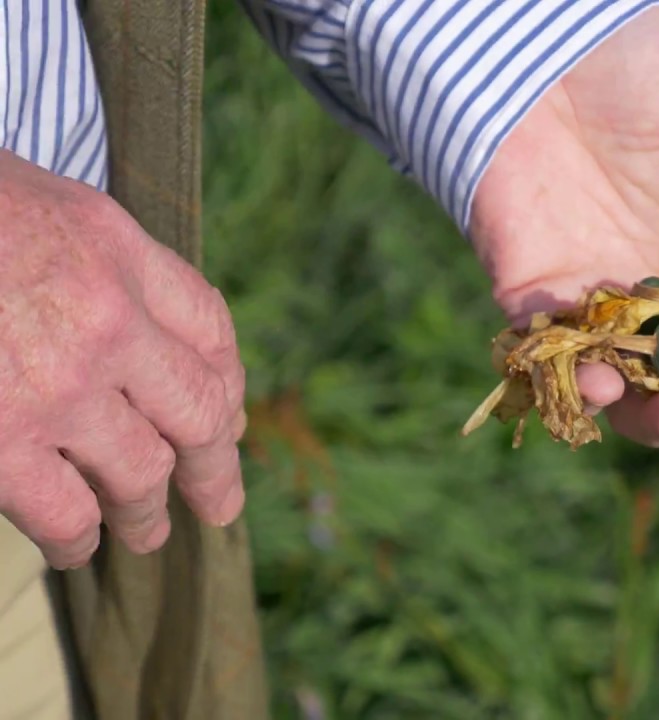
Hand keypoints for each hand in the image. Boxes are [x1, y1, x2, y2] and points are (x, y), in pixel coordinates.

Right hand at [0, 151, 246, 568]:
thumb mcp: (36, 197)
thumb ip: (93, 254)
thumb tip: (132, 326)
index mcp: (115, 250)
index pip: (208, 326)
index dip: (226, 381)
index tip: (226, 417)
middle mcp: (106, 319)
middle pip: (198, 410)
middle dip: (213, 466)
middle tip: (218, 500)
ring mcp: (57, 386)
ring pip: (141, 471)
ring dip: (147, 511)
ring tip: (146, 532)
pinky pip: (65, 511)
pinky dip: (77, 536)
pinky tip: (75, 545)